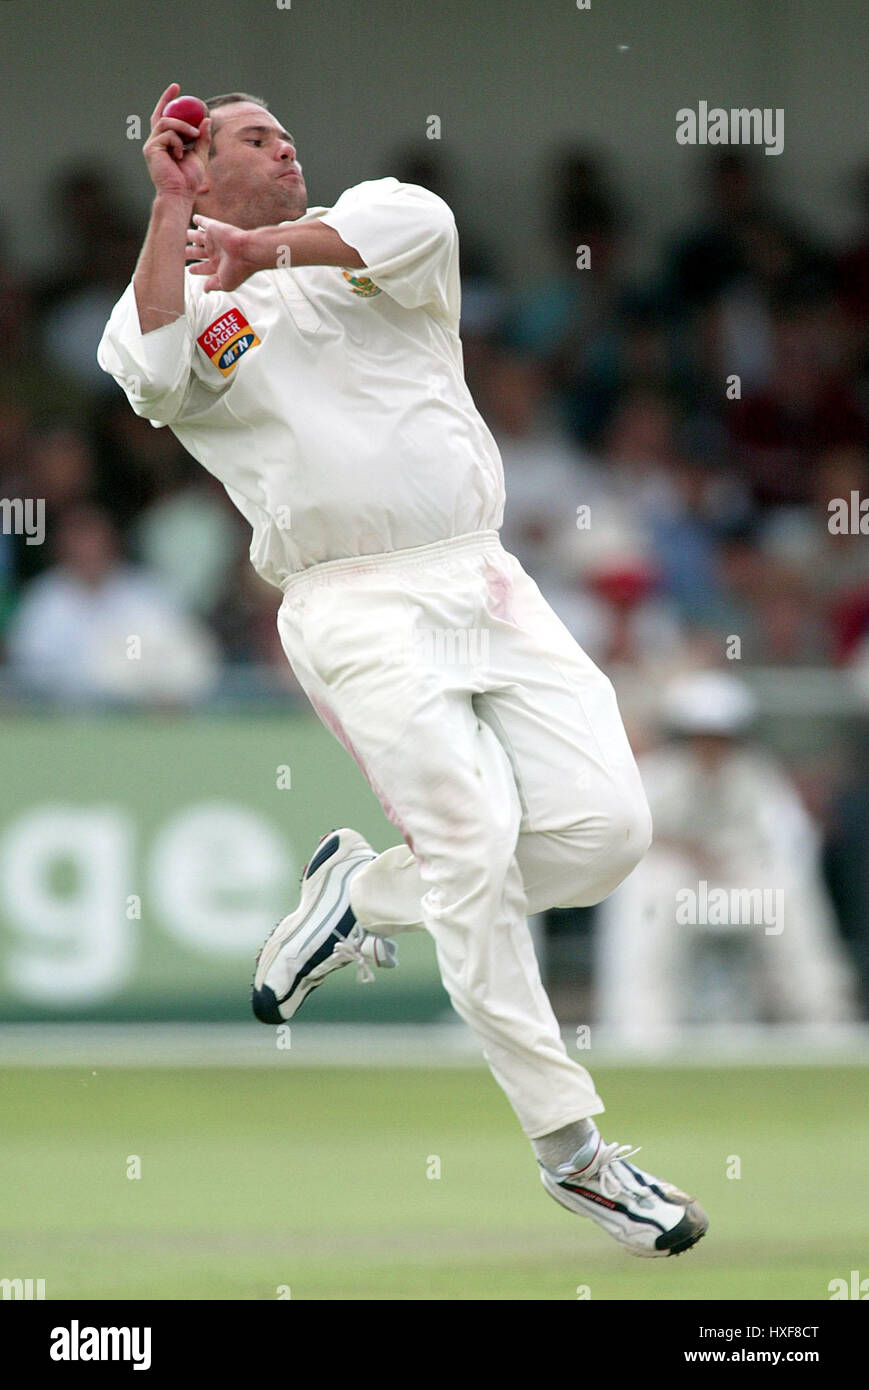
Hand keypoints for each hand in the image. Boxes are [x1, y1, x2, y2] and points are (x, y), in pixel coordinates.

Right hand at [143, 83, 210, 201]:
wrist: (181, 195)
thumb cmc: (189, 180)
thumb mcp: (200, 155)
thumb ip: (202, 138)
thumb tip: (207, 119)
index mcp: (166, 142)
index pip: (165, 118)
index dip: (168, 102)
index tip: (177, 89)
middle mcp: (156, 141)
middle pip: (161, 115)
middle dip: (167, 100)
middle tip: (178, 89)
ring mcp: (152, 144)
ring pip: (166, 122)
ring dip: (183, 126)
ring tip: (193, 137)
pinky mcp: (151, 149)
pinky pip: (167, 135)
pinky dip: (178, 142)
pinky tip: (181, 155)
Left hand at [185, 215, 261, 290]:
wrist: (247, 252)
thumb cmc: (238, 269)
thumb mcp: (225, 284)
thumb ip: (213, 285)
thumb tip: (205, 290)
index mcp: (218, 265)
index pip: (204, 267)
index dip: (196, 268)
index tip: (190, 269)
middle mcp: (215, 252)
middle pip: (198, 252)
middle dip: (189, 253)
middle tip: (181, 252)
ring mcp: (214, 240)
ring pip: (198, 237)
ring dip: (191, 236)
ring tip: (183, 234)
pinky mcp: (214, 228)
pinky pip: (204, 222)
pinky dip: (199, 220)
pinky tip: (194, 218)